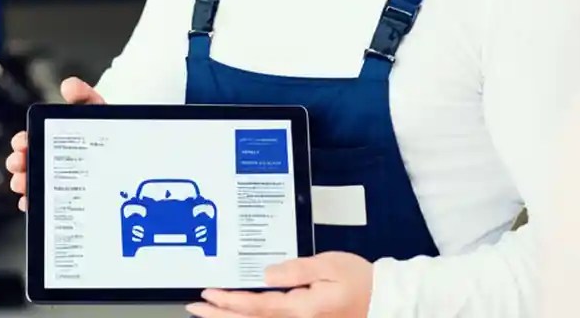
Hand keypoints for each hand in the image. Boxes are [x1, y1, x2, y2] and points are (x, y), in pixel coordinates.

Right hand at [5, 77, 105, 210]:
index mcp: (53, 139)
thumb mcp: (96, 111)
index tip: (21, 144)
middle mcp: (51, 159)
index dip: (22, 142)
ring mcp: (59, 180)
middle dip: (19, 164)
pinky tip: (31, 204)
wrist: (128, 153)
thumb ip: (84, 96)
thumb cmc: (107, 130)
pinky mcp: (68, 198)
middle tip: (19, 165)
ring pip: (35, 184)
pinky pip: (48, 203)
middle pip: (29, 163)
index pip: (31, 140)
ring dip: (24, 184)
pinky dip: (36, 205)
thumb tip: (68, 85)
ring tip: (23, 185)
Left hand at [187, 252, 373, 317]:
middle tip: (194, 308)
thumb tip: (267, 274)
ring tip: (209, 314)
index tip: (208, 295)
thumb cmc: (360, 281)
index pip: (255, 307)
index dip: (228, 302)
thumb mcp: (329, 266)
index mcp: (302, 309)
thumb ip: (296, 270)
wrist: (384, 300)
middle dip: (219, 316)